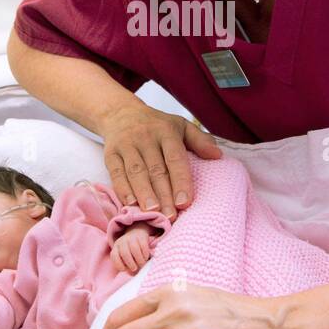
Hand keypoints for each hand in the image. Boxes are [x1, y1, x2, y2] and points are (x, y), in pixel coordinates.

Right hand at [99, 101, 221, 221]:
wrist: (121, 112)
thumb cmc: (157, 125)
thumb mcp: (181, 126)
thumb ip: (200, 140)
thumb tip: (218, 156)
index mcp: (166, 131)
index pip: (174, 158)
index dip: (180, 180)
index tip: (185, 201)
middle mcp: (145, 137)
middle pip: (155, 169)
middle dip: (163, 194)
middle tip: (170, 216)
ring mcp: (126, 144)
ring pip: (136, 172)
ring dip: (143, 194)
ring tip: (151, 212)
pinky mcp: (110, 153)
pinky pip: (115, 172)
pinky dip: (122, 189)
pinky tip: (130, 203)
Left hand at [110, 225, 153, 274]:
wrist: (136, 231)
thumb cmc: (130, 249)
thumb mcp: (124, 255)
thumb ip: (126, 264)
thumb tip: (133, 275)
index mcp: (116, 247)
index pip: (114, 257)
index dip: (119, 265)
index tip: (125, 269)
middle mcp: (122, 242)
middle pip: (124, 253)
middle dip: (130, 263)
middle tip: (135, 268)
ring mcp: (131, 238)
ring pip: (134, 249)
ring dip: (139, 260)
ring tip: (142, 264)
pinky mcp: (141, 236)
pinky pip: (143, 246)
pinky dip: (145, 254)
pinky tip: (146, 257)